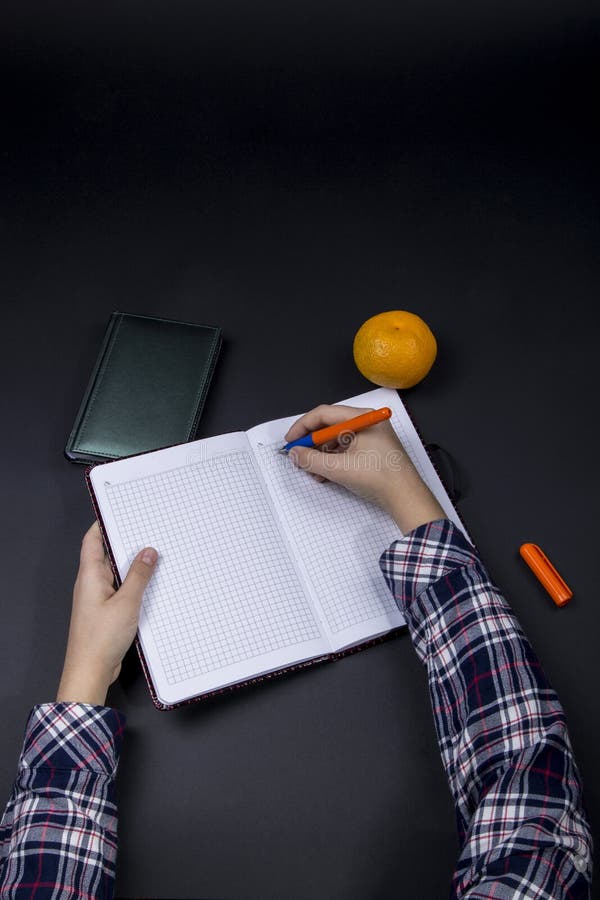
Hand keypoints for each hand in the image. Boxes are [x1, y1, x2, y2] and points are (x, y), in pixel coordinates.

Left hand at [57, 522, 157, 705]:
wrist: (90, 671)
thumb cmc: (100, 639)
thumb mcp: (126, 603)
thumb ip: (139, 575)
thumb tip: (148, 552)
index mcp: (90, 576)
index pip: (92, 540)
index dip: (103, 524)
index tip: (119, 511)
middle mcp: (91, 584)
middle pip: (106, 555)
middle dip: (125, 543)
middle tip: (146, 531)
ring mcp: (98, 599)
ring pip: (116, 574)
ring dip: (132, 566)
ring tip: (153, 556)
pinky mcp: (106, 612)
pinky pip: (120, 590)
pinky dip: (133, 585)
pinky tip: (149, 586)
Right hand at [285, 404, 444, 532]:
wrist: (406, 498)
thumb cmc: (380, 478)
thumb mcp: (340, 468)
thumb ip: (312, 459)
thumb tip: (295, 454)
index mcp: (363, 418)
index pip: (325, 414)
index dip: (303, 427)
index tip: (290, 440)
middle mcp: (367, 423)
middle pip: (330, 427)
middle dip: (311, 443)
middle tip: (297, 455)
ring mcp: (371, 438)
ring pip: (336, 441)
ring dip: (321, 455)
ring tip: (310, 469)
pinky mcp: (372, 452)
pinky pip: (346, 451)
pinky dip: (332, 461)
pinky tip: (322, 474)